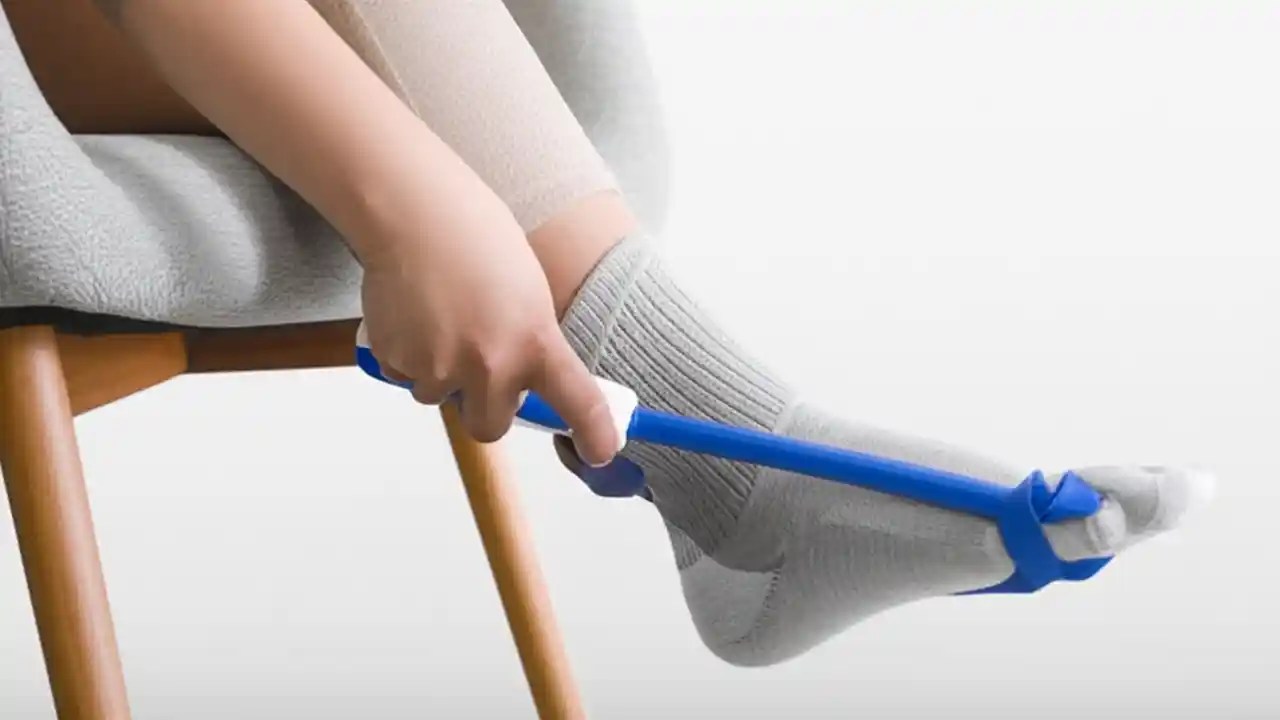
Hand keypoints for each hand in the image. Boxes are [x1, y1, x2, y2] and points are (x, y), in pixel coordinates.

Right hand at [357, 175, 618, 465]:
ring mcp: (441, 367)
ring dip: (442, 372)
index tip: (601, 449)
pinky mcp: (399, 361)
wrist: (414, 210)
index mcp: (536, 341)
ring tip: (441, 315)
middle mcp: (492, 365)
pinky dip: (408, 354)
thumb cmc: (475, 237)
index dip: (594, 434)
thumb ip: (532, 342)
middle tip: (480, 363)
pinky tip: (414, 312)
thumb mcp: (527, 293)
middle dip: (485, 405)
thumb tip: (528, 385)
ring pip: (441, 397)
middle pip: (492, 426)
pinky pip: (406, 376)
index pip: (578, 402)